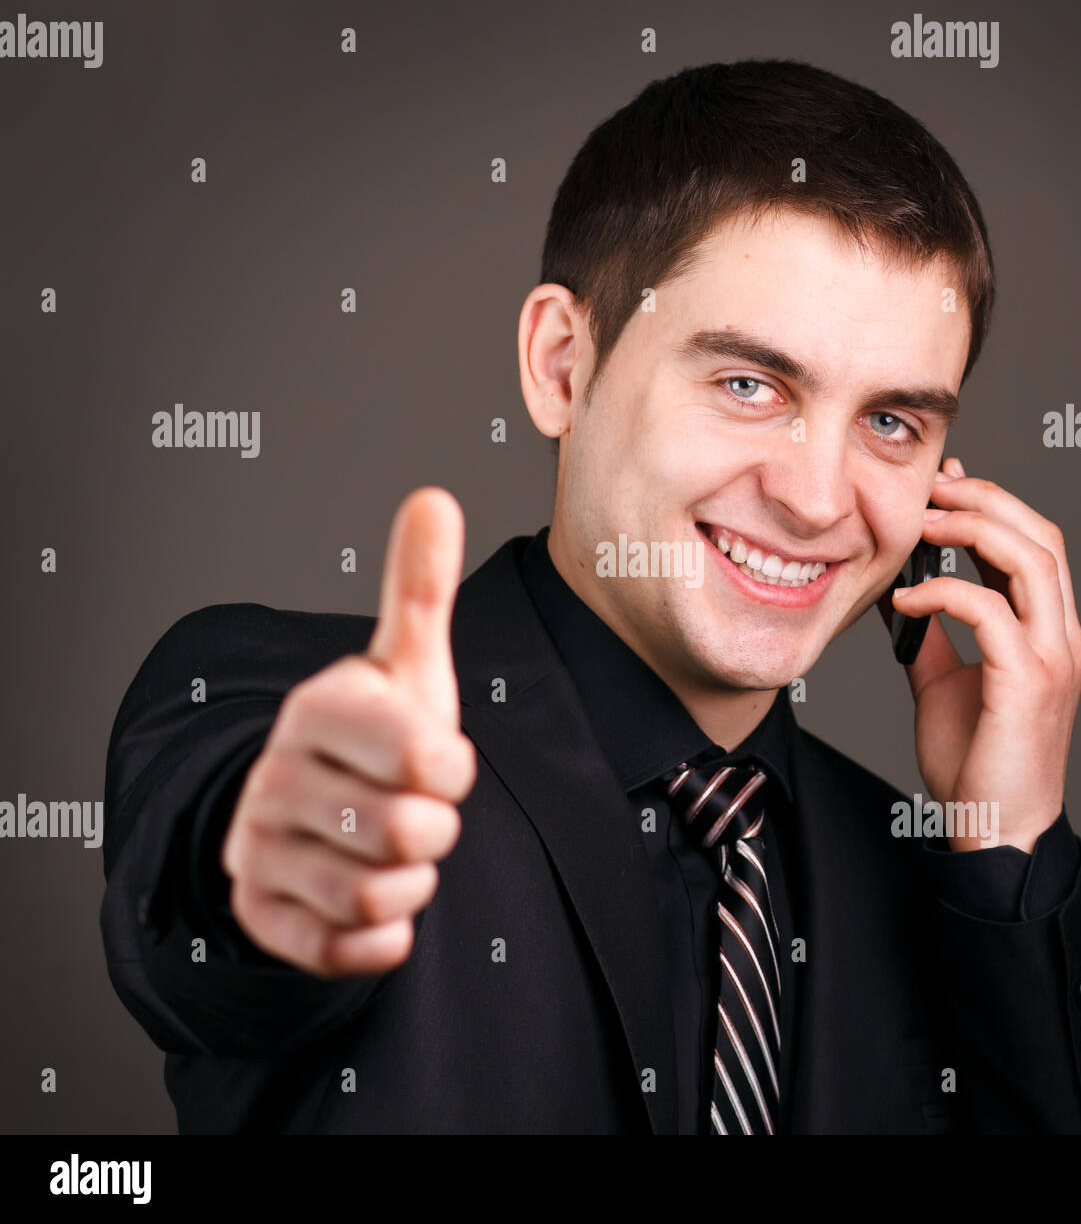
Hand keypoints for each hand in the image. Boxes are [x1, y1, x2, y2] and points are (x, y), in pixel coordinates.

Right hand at [221, 487, 475, 977]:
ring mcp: (258, 848)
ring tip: (391, 848)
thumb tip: (434, 498)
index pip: (429, 756)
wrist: (315, 810)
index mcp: (319, 708)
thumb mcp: (405, 664)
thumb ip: (419, 589)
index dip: (453, 768)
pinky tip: (377, 901)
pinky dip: (383, 938)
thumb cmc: (378, 734)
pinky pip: (348, 951)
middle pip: (409, 832)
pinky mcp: (261, 915)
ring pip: (380, 895)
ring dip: (411, 879)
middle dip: (435, 830)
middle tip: (415, 811)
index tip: (436, 759)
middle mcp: (275, 776)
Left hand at [882, 458, 1080, 853]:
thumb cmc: (975, 762)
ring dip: (973, 528)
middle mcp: (1060, 636)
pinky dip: (945, 593)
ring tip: (922, 522)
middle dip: (984, 498)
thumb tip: (898, 591)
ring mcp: (1052, 656)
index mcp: (1046, 632)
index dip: (990, 505)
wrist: (994, 827)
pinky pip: (990, 611)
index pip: (1031, 545)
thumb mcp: (942, 682)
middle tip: (931, 485)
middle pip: (1040, 535)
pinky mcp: (1029, 681)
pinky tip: (906, 601)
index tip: (943, 483)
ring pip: (1032, 558)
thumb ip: (930, 635)